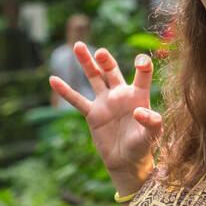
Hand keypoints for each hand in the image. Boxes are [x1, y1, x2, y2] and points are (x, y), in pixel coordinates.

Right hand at [48, 42, 161, 182]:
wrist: (127, 160)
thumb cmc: (143, 145)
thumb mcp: (152, 135)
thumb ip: (152, 122)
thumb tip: (140, 111)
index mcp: (139, 95)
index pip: (143, 74)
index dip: (143, 66)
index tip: (141, 62)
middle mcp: (121, 94)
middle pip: (112, 71)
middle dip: (106, 60)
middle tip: (100, 51)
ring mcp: (106, 102)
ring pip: (94, 78)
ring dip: (87, 63)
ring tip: (78, 45)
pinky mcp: (93, 114)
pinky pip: (77, 100)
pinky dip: (65, 91)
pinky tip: (53, 79)